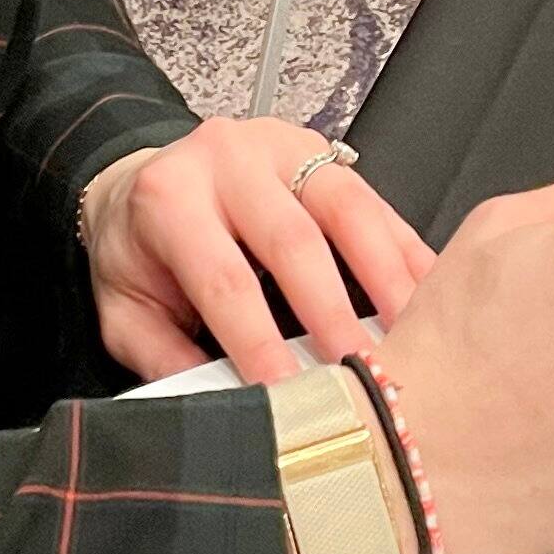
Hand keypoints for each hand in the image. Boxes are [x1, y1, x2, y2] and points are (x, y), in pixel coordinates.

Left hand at [84, 122, 436, 385]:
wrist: (143, 185)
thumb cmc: (140, 252)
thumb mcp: (123, 309)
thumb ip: (163, 359)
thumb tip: (219, 406)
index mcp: (169, 198)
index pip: (222, 276)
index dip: (258, 336)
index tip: (288, 388)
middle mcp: (228, 158)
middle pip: (293, 238)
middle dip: (334, 313)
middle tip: (363, 371)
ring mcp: (283, 147)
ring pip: (349, 209)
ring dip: (387, 279)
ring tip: (412, 336)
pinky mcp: (326, 153)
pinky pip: (378, 202)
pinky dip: (407, 253)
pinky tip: (430, 295)